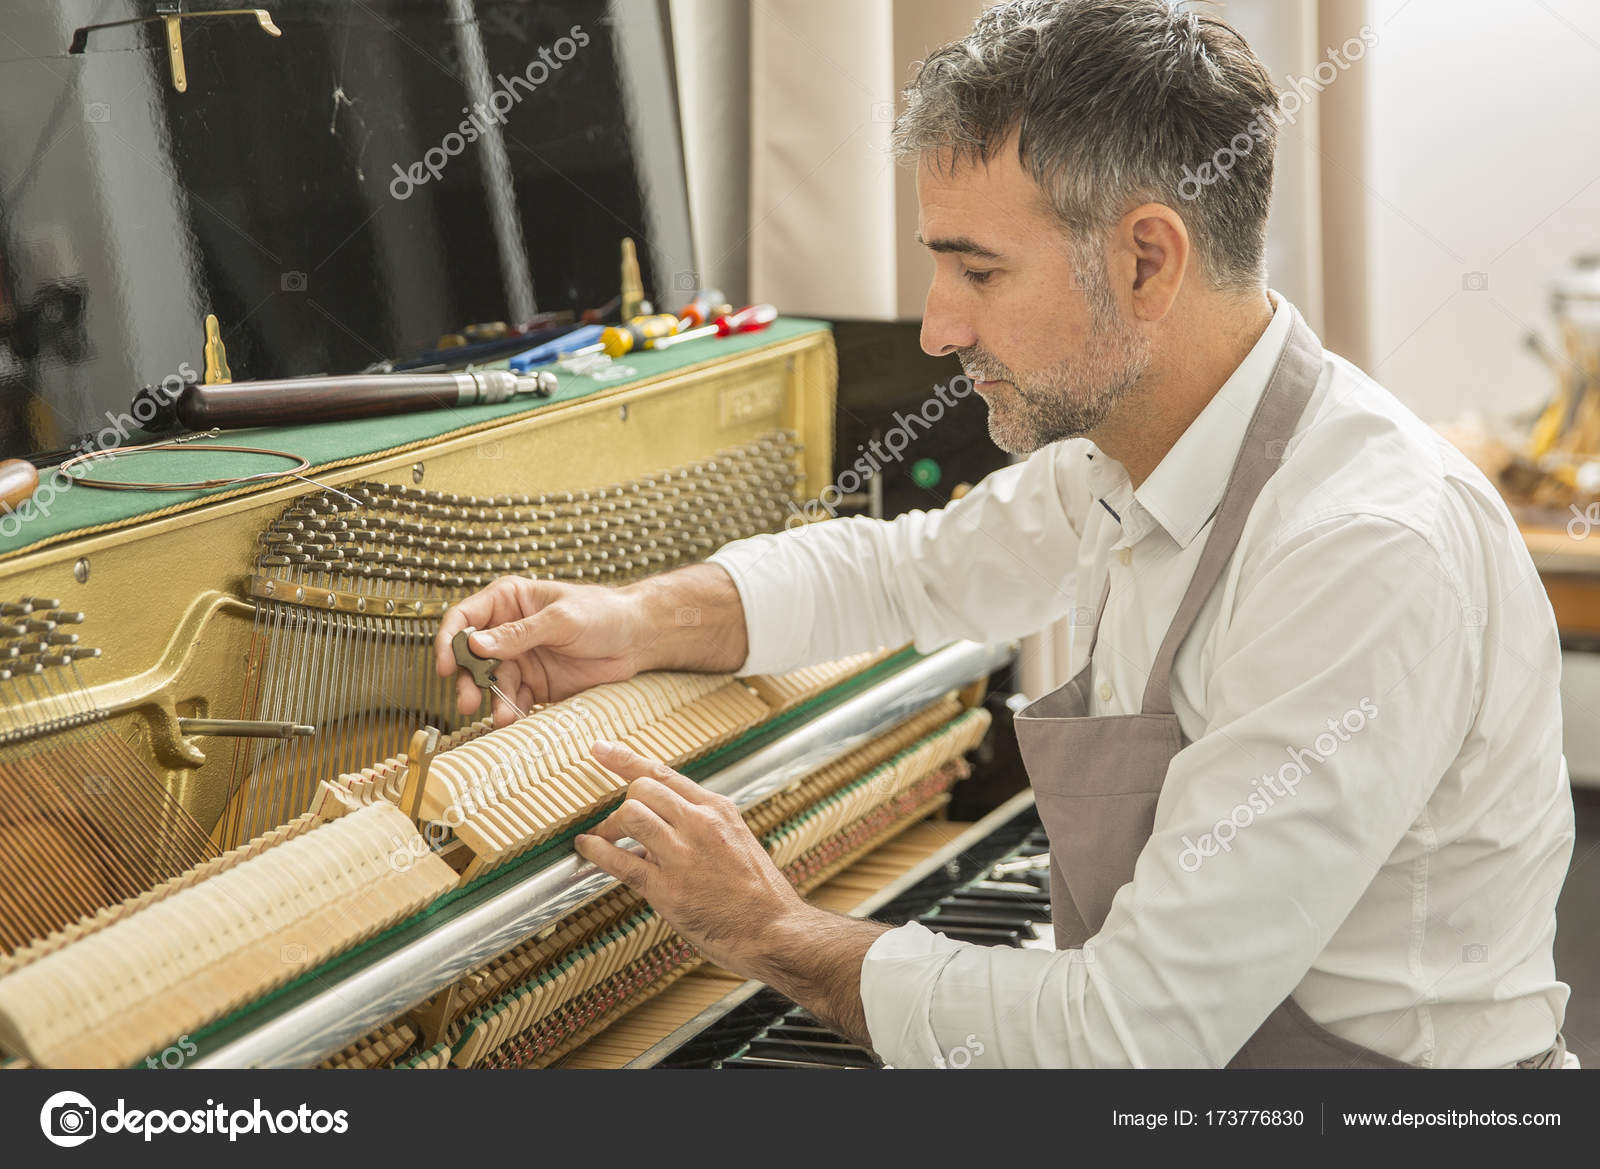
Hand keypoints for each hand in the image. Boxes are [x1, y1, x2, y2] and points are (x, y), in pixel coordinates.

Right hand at [435, 577, 647, 723]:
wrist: (638, 638)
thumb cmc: (603, 613)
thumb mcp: (561, 619)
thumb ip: (520, 633)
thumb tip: (476, 644)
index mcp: (509, 601)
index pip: (465, 618)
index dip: (450, 641)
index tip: (445, 665)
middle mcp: (508, 630)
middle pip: (472, 657)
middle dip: (467, 680)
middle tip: (468, 702)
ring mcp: (521, 659)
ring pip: (492, 683)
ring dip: (492, 701)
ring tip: (502, 717)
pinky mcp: (536, 684)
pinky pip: (516, 700)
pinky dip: (513, 711)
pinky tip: (515, 720)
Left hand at [574, 741, 806, 974]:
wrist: (776, 930)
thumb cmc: (759, 892)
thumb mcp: (737, 840)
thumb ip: (701, 826)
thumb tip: (661, 823)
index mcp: (717, 810)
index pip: (662, 773)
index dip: (624, 759)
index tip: (600, 749)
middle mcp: (700, 825)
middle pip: (641, 790)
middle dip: (620, 803)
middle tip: (613, 824)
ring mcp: (683, 856)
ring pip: (629, 816)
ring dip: (608, 826)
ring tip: (604, 839)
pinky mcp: (667, 890)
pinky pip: (619, 861)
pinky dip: (595, 851)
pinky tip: (587, 850)